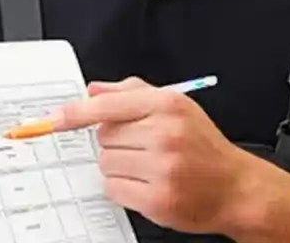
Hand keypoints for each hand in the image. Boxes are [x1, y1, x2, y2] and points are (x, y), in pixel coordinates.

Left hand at [54, 77, 263, 234]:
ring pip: (106, 163)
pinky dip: (123, 188)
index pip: (109, 105)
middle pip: (104, 136)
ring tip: (147, 166)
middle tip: (141, 147)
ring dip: (118, 166)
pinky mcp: (158, 200)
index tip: (54, 118)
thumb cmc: (205, 147)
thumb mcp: (177, 108)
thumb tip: (94, 89)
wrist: (236, 188)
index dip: (77, 113)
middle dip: (115, 141)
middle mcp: (166, 135)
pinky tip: (147, 184)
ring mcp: (162, 169)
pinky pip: (114, 189)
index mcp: (168, 106)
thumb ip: (133, 93)